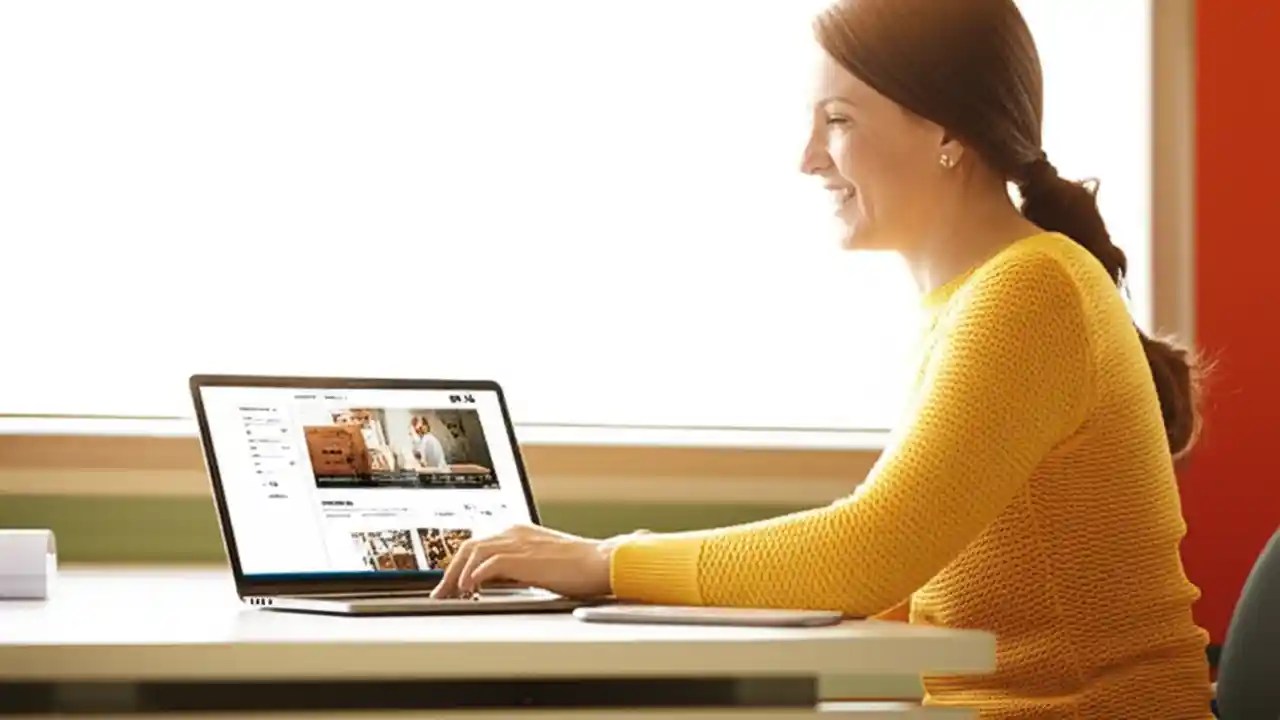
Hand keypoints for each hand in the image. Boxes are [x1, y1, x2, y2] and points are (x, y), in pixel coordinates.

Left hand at [429, 524, 627, 599]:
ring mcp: (517, 542)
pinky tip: (470, 589)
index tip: (451, 584)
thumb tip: (488, 583)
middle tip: (442, 593)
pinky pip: (487, 562)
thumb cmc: (577, 567)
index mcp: (518, 532)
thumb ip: (513, 568)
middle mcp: (514, 532)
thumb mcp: (538, 565)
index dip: (460, 565)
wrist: (599, 562)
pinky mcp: (522, 556)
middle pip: (468, 546)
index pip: (477, 544)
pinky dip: (474, 575)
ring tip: (451, 594)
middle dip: (450, 571)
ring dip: (457, 574)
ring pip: (472, 552)